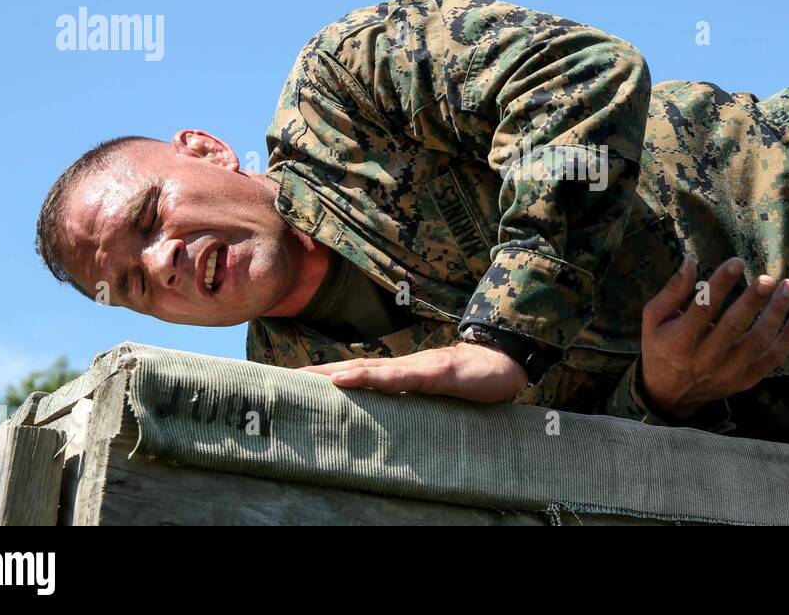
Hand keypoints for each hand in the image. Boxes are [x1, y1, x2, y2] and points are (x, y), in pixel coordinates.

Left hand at [298, 341, 527, 402]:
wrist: (505, 364)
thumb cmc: (469, 382)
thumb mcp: (434, 399)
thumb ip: (410, 406)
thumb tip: (384, 426)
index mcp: (400, 377)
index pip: (357, 376)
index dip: (326, 379)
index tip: (294, 383)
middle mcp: (402, 369)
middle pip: (353, 369)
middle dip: (318, 375)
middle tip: (283, 379)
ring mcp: (417, 368)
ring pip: (370, 370)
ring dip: (337, 374)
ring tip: (306, 378)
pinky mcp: (434, 372)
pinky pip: (398, 376)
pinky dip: (371, 377)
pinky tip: (349, 378)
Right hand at [640, 257, 788, 418]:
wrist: (669, 396)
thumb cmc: (660, 348)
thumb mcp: (653, 318)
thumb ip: (672, 291)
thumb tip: (691, 261)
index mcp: (681, 340)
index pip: (704, 307)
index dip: (721, 284)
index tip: (736, 262)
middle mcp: (706, 358)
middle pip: (735, 326)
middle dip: (753, 300)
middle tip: (768, 278)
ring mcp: (729, 371)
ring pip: (758, 342)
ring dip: (776, 313)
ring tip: (788, 286)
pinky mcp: (744, 380)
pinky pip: (772, 360)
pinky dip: (788, 339)